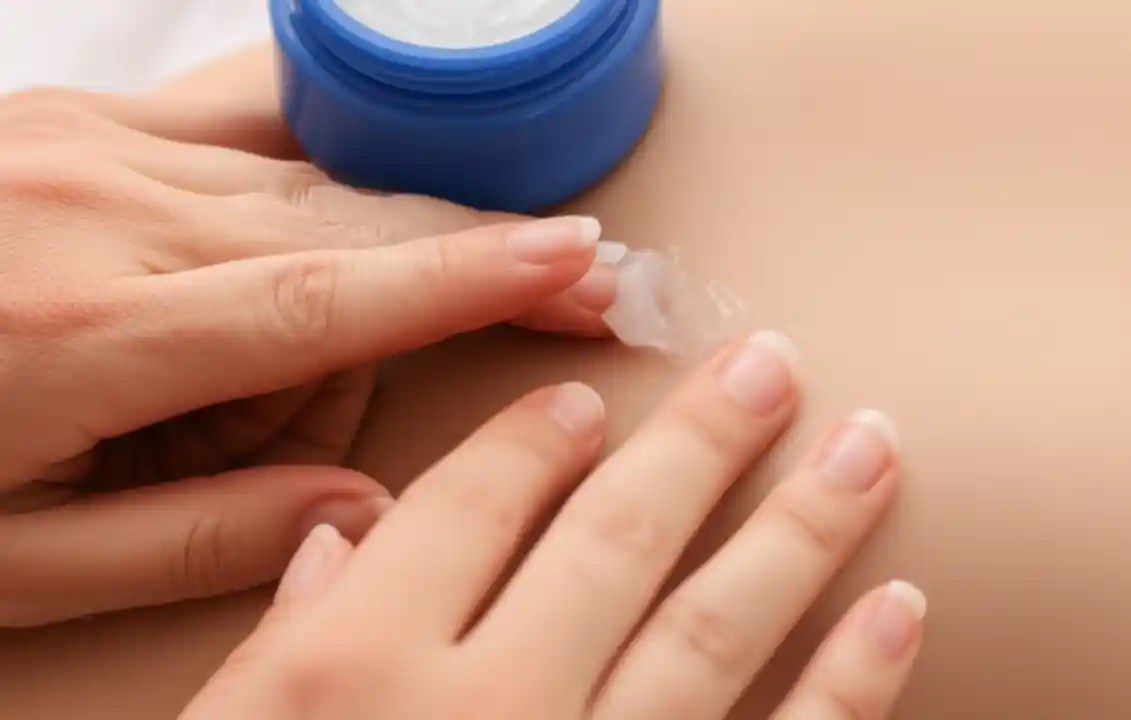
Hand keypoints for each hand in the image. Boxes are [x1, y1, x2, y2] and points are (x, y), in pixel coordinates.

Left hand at [0, 88, 615, 625]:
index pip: (334, 294)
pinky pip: (243, 116)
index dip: (472, 277)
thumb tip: (359, 519)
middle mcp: (101, 206)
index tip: (579, 262)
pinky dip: (320, 158)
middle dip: (478, 253)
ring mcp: (83, 141)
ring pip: (307, 172)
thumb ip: (197, 540)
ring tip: (461, 271)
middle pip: (348, 223)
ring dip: (395, 226)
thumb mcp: (13, 559)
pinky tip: (359, 187)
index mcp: (88, 329)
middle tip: (580, 280)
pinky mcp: (71, 115)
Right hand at [183, 333, 922, 719]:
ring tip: (871, 446)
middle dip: (702, 440)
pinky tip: (901, 608)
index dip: (535, 441)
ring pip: (715, 626)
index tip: (591, 400)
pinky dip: (852, 682)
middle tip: (772, 364)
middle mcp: (481, 711)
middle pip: (613, 537)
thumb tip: (334, 549)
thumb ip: (279, 653)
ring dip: (803, 527)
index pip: (466, 507)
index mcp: (352, 676)